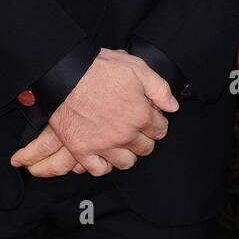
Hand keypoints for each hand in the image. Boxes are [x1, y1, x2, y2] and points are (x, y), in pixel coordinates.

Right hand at [10, 47, 177, 172]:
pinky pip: (99, 169)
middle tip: (134, 126)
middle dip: (144, 137)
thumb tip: (172, 106)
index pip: (160, 130)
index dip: (156, 120)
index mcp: (141, 116)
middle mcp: (125, 135)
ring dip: (127, 152)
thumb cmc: (100, 68)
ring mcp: (103, 145)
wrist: (66, 74)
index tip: (148, 115)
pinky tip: (103, 153)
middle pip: (145, 148)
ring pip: (126, 162)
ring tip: (120, 140)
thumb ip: (159, 89)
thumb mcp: (138, 68)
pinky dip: (103, 164)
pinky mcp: (82, 150)